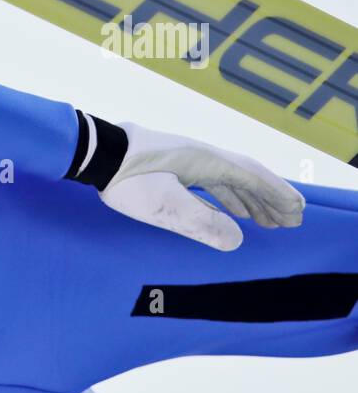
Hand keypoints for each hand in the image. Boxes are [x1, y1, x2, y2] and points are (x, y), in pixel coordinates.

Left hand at [97, 122, 303, 250]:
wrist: (93, 153)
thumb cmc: (127, 179)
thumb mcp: (166, 206)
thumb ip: (202, 223)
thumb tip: (237, 239)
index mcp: (207, 161)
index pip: (252, 177)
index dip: (277, 196)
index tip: (298, 213)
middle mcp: (201, 156)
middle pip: (244, 178)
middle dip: (268, 200)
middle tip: (288, 223)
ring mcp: (185, 159)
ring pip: (226, 180)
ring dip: (247, 199)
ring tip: (262, 221)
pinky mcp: (170, 166)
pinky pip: (208, 181)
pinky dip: (223, 196)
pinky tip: (223, 208)